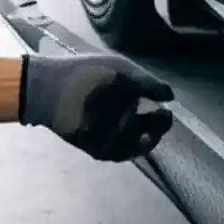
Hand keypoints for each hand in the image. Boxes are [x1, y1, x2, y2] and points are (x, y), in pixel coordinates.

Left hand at [20, 52, 173, 160]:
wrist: (53, 88)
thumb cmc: (88, 72)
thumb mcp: (122, 69)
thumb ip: (149, 82)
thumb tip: (170, 96)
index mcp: (127, 95)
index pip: (153, 108)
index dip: (162, 110)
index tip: (167, 106)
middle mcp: (119, 116)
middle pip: (149, 127)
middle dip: (160, 126)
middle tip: (163, 119)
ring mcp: (108, 133)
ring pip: (137, 143)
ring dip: (149, 141)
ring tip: (152, 132)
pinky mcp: (97, 147)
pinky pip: (120, 154)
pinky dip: (132, 151)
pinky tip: (139, 141)